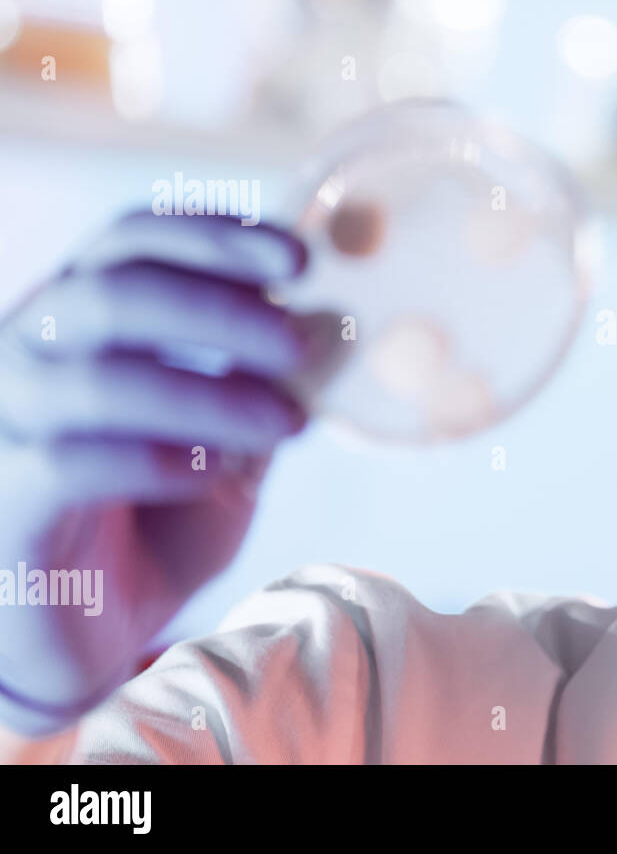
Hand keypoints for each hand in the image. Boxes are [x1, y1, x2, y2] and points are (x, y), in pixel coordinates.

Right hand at [0, 210, 317, 733]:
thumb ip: (266, 388)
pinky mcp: (4, 503)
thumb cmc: (158, 518)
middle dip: (219, 309)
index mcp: (79, 318)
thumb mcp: (231, 443)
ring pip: (96, 378)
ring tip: (285, 424)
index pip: (131, 241)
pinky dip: (152, 460)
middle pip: (111, 291)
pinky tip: (209, 475)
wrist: (92, 630)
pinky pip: (66, 463)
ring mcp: (5, 425)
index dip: (215, 235)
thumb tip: (333, 330)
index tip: (301, 260)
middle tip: (296, 345)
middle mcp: (28, 354)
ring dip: (206, 396)